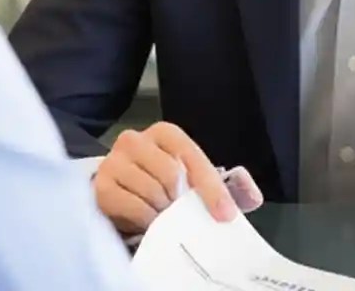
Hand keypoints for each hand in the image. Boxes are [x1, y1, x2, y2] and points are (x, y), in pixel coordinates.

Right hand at [93, 121, 260, 234]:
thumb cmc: (161, 185)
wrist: (120, 194)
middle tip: (181, 213)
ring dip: (162, 211)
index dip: (212, 189)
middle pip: (170, 174)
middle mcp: (135, 140)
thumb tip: (253, 197)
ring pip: (151, 191)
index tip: (226, 215)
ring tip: (163, 215)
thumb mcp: (193, 182)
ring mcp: (114, 161)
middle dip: (181, 201)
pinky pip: (131, 206)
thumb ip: (226, 187)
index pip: (192, 157)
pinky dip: (145, 219)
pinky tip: (147, 220)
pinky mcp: (101, 185)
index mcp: (164, 133)